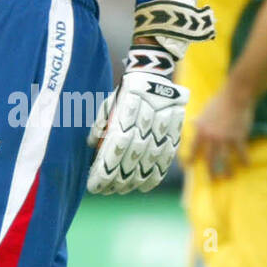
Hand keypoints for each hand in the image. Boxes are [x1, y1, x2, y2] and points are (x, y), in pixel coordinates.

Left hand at [86, 63, 187, 195]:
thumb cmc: (124, 94)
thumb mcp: (108, 103)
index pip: (115, 148)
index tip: (95, 185)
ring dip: (135, 180)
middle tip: (107, 190)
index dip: (105, 170)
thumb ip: (100, 124)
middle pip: (132, 157)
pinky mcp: (174, 131)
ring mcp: (163, 125)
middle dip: (118, 179)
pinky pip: (166, 157)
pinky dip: (156, 174)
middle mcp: (146, 119)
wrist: (153, 76)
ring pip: (149, 160)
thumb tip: (92, 146)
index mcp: (127, 111)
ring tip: (122, 190)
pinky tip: (145, 186)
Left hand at [188, 87, 252, 178]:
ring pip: (225, 160)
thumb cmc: (220, 101)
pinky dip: (244, 160)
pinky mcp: (238, 138)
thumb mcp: (205, 111)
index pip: (193, 149)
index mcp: (201, 130)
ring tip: (228, 177)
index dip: (189, 159)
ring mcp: (225, 139)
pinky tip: (246, 165)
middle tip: (212, 180)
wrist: (236, 96)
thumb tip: (193, 123)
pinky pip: (241, 153)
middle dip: (210, 171)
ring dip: (227, 170)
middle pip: (209, 159)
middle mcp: (211, 137)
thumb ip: (200, 120)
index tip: (187, 167)